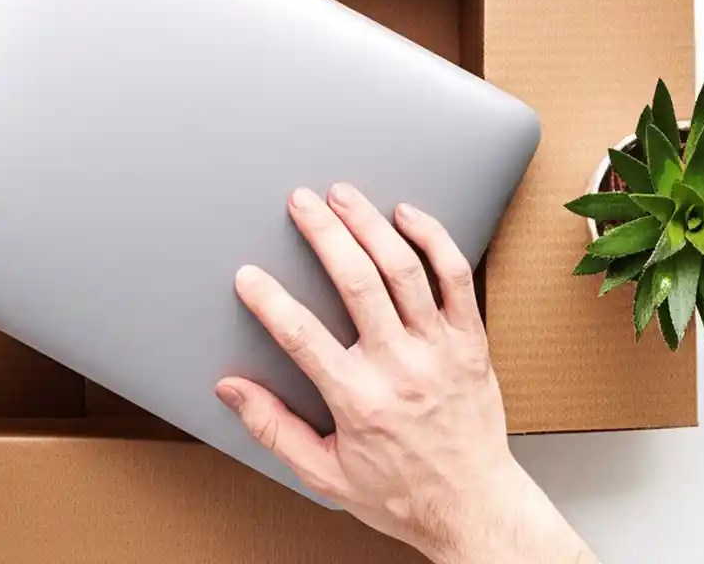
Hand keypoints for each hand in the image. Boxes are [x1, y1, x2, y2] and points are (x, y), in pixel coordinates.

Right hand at [216, 184, 593, 563]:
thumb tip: (230, 388)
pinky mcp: (471, 341)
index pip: (303, 336)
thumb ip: (272, 428)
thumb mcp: (323, 473)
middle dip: (324, 233)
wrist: (473, 507)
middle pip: (359, 282)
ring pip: (406, 270)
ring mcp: (441, 350)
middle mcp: (401, 368)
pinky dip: (435, 239)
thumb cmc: (399, 492)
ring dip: (371, 225)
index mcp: (359, 401)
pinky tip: (408, 215)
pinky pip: (457, 277)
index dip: (269, 300)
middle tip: (300, 202)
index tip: (247, 275)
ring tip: (345, 195)